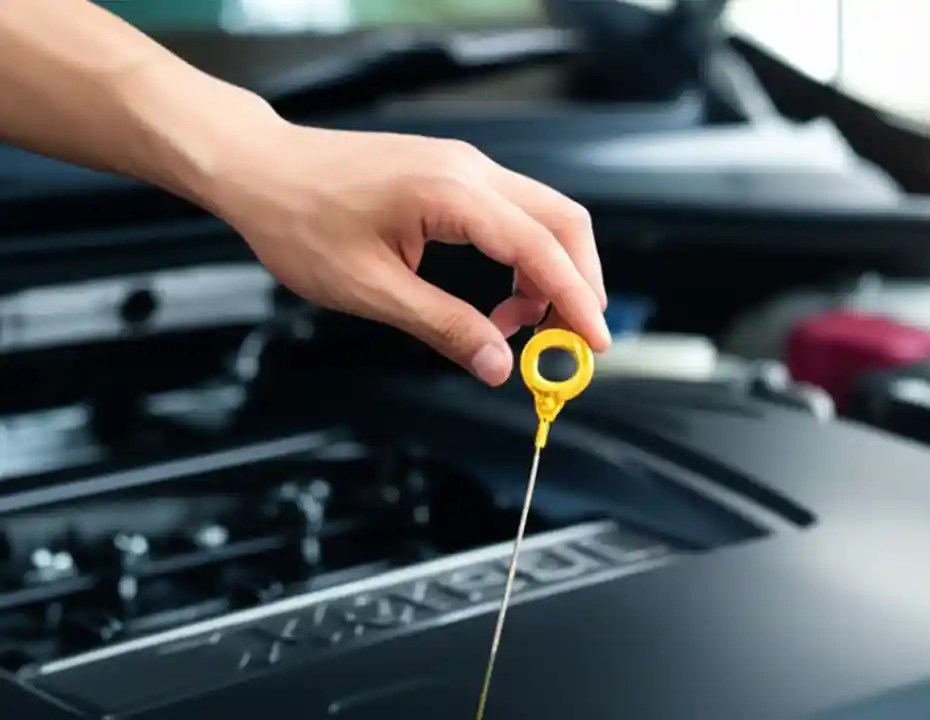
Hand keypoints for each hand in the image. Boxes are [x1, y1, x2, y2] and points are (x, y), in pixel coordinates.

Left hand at [200, 121, 609, 386]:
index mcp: (451, 194)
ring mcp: (464, 166)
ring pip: (546, 215)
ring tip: (524, 326)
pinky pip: (515, 212)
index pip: (541, 249)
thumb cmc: (298, 219)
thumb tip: (496, 364)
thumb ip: (444, 327)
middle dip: (581, 284)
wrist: (259, 169)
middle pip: (564, 223)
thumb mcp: (370, 291)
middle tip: (570, 341)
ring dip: (553, 272)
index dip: (576, 301)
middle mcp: (469, 170)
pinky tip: (503, 296)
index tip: (593, 344)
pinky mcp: (454, 173)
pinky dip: (527, 256)